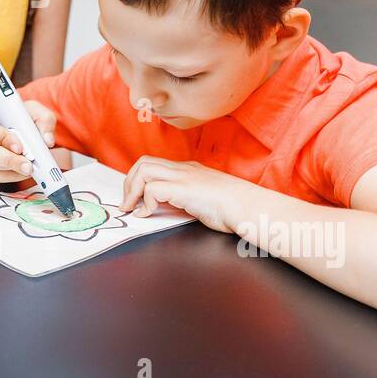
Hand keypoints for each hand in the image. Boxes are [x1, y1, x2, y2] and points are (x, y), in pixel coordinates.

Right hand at [0, 101, 56, 183]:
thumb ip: (43, 120)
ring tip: (29, 169)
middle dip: (8, 160)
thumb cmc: (13, 115)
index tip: (20, 147)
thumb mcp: (31, 109)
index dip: (2, 138)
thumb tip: (47, 140)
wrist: (0, 123)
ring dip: (10, 169)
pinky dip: (9, 176)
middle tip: (28, 166)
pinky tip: (21, 172)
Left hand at [120, 156, 248, 232]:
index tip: (133, 198)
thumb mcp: (205, 199)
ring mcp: (184, 177)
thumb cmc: (234, 208)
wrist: (249, 208)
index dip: (138, 179)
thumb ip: (188, 199)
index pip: (154, 163)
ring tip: (131, 209)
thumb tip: (171, 209)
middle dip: (129, 182)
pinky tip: (147, 215)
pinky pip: (152, 188)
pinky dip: (144, 202)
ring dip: (131, 190)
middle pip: (143, 162)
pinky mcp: (184, 189)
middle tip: (127, 204)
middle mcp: (184, 169)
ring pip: (143, 170)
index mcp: (189, 170)